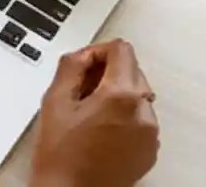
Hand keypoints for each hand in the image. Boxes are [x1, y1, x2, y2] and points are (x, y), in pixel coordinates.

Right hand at [30, 39, 159, 186]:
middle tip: (81, 90)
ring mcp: (150, 133)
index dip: (98, 52)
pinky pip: (141, 119)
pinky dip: (125, 118)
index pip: (121, 50)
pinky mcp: (150, 150)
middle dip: (108, 73)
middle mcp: (143, 112)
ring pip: (137, 95)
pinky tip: (101, 131)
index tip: (85, 64)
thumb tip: (82, 55)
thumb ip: (71, 66)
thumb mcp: (55, 101)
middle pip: (132, 70)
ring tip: (89, 115)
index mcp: (121, 95)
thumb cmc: (61, 156)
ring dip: (117, 96)